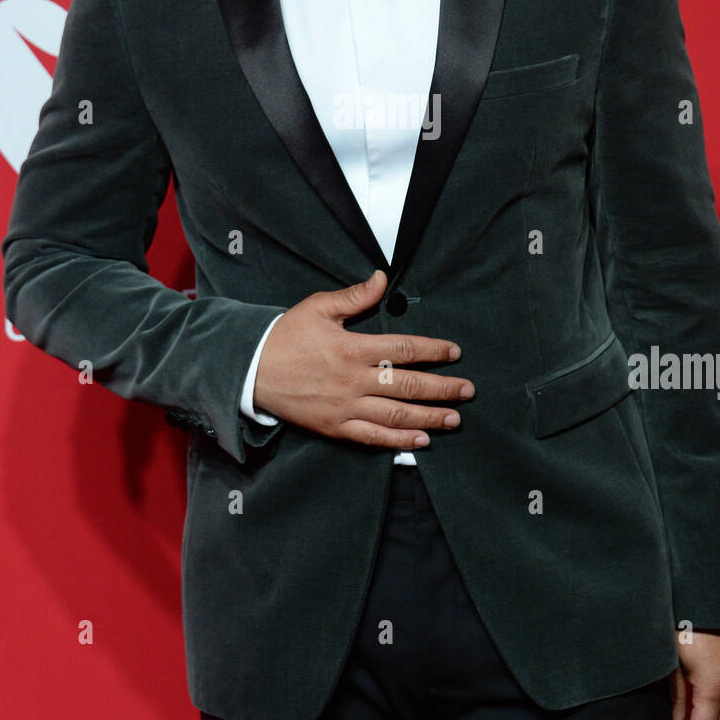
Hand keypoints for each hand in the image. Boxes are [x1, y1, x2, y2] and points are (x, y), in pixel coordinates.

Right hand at [252, 269, 473, 449]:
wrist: (250, 369)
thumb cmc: (286, 335)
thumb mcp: (318, 307)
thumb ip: (355, 296)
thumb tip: (382, 278)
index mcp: (353, 348)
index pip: (405, 349)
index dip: (434, 351)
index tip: (455, 353)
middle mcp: (354, 380)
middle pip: (408, 385)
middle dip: (443, 389)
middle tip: (468, 390)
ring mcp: (345, 407)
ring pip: (396, 415)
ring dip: (429, 418)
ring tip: (454, 419)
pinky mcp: (335, 428)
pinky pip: (372, 438)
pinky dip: (398, 441)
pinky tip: (421, 441)